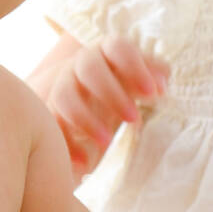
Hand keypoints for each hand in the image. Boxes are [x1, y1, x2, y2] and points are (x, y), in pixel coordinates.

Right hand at [47, 35, 168, 177]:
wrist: (89, 98)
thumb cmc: (123, 84)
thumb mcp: (141, 78)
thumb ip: (156, 75)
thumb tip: (161, 84)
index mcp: (108, 52)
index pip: (118, 47)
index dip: (135, 67)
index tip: (152, 93)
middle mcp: (82, 65)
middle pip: (90, 68)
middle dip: (111, 93)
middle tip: (133, 118)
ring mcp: (63, 86)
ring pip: (65, 95)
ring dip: (85, 119)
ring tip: (106, 142)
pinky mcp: (51, 113)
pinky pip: (52, 126)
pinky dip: (66, 145)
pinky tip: (83, 164)